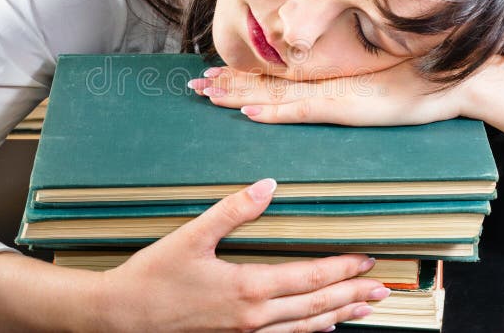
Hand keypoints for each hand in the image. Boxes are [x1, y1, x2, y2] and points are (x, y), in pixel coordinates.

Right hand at [94, 179, 388, 331]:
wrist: (121, 318)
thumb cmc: (153, 277)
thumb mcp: (191, 237)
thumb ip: (232, 210)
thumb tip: (268, 185)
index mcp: (248, 288)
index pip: (310, 277)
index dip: (342, 268)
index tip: (367, 260)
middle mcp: (253, 316)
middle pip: (316, 305)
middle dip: (353, 295)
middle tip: (382, 289)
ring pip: (304, 327)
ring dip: (339, 316)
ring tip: (365, 310)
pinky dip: (308, 332)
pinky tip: (320, 328)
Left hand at [188, 62, 466, 125]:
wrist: (450, 82)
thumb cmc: (418, 83)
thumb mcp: (373, 87)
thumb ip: (346, 90)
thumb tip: (327, 92)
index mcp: (325, 78)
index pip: (273, 77)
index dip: (240, 76)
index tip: (211, 75)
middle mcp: (323, 83)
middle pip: (265, 83)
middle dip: (227, 84)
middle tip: (192, 85)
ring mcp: (333, 95)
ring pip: (276, 95)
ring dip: (239, 95)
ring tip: (208, 95)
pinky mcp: (348, 108)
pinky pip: (304, 112)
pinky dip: (275, 112)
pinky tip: (250, 112)